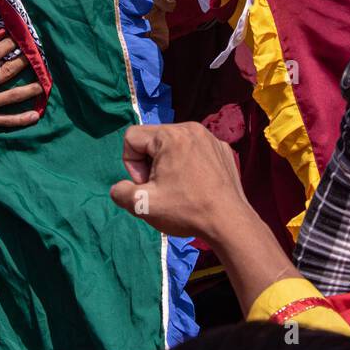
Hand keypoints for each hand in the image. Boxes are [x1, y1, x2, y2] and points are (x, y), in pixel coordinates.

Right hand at [0, 37, 42, 134]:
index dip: (9, 44)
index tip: (20, 38)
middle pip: (7, 72)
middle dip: (24, 62)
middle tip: (37, 55)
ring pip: (12, 96)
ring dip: (30, 89)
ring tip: (43, 84)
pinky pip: (6, 121)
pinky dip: (21, 119)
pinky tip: (36, 116)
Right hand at [109, 122, 252, 241]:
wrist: (229, 222)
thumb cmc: (186, 210)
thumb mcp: (143, 205)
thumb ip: (120, 193)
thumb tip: (120, 188)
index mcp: (170, 135)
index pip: (131, 137)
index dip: (131, 164)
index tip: (147, 184)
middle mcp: (190, 128)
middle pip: (153, 139)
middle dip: (150, 163)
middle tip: (163, 188)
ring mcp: (210, 137)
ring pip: (174, 144)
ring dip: (169, 164)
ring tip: (180, 188)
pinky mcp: (223, 149)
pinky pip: (195, 149)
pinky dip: (190, 164)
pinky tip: (198, 185)